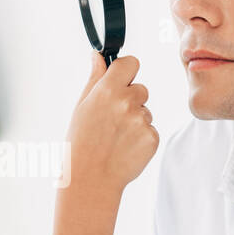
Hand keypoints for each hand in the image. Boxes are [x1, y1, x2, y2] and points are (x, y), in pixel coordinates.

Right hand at [63, 50, 158, 191]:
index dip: (126, 72)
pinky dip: (141, 138)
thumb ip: (94, 78)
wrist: (90, 179)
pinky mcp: (152, 137)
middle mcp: (127, 102)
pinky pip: (151, 129)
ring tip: (116, 138)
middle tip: (112, 121)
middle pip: (141, 88)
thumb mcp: (81, 107)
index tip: (120, 82)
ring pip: (146, 111)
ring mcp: (142, 120)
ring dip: (135, 120)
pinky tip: (125, 148)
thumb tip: (98, 55)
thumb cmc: (81, 142)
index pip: (131, 63)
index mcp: (107, 90)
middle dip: (131, 100)